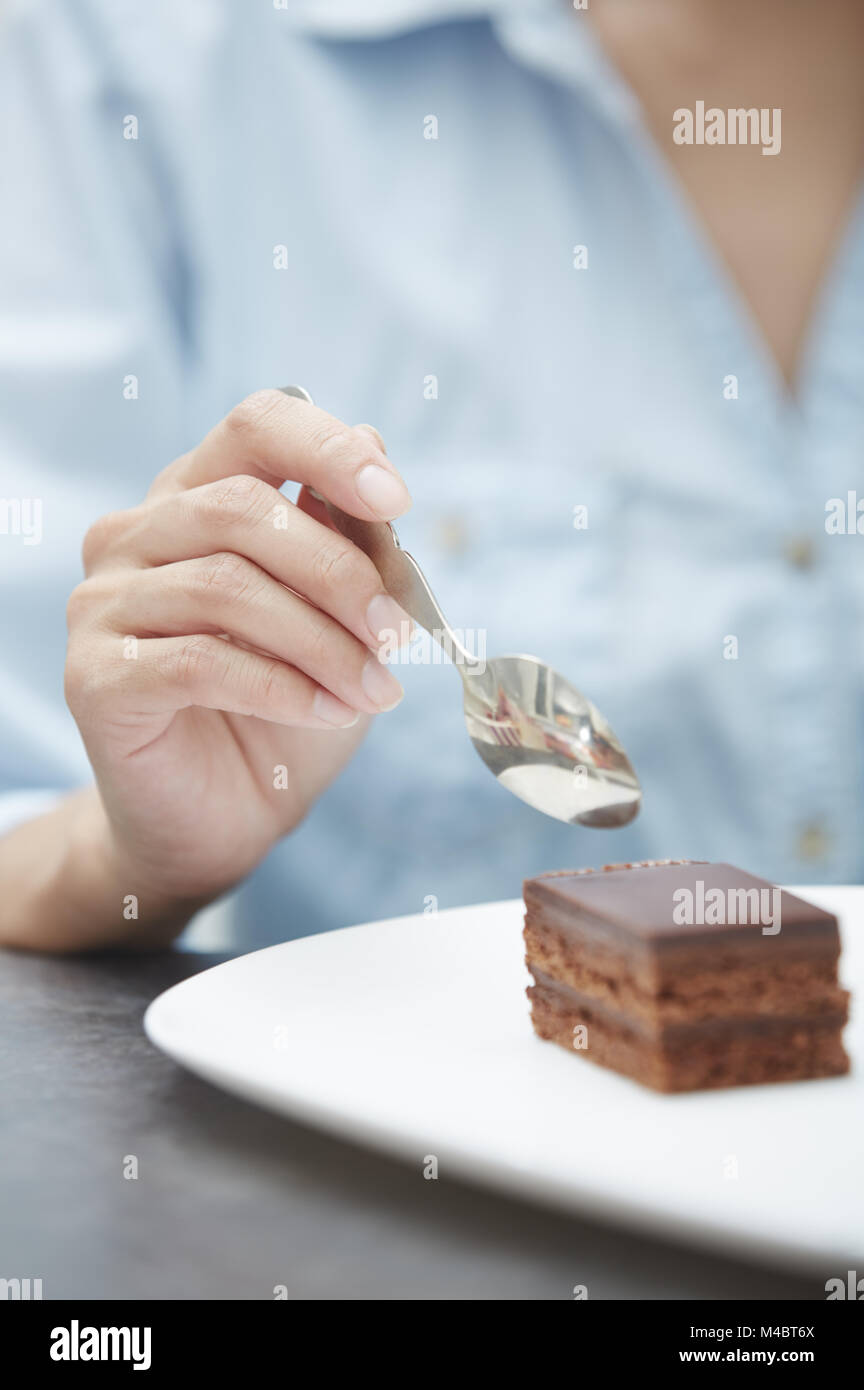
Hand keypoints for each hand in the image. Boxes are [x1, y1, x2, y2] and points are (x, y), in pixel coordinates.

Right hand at [62, 389, 411, 932]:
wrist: (220, 817)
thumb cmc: (283, 709)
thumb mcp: (340, 621)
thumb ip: (350, 540)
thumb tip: (375, 444)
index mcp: (194, 499)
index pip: (254, 426)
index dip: (328, 449)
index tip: (396, 499)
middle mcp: (135, 534)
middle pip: (243, 509)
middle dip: (340, 572)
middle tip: (397, 634)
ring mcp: (103, 602)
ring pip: (226, 587)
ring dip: (323, 642)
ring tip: (375, 690)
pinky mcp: (95, 675)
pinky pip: (199, 661)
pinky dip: (282, 686)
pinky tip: (328, 712)